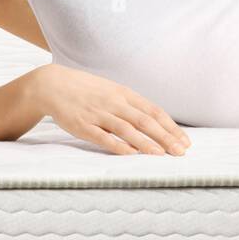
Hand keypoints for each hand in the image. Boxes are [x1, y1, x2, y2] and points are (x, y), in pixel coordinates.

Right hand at [31, 63, 191, 155]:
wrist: (53, 85)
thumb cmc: (87, 90)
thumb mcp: (112, 91)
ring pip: (127, 129)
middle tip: (180, 152)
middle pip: (145, 121)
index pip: (154, 111)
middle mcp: (115, 103)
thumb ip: (132, 105)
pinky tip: (131, 155)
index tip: (185, 141)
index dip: (171, 127)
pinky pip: (103, 137)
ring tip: (161, 155)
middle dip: (165, 137)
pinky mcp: (83, 125)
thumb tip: (155, 121)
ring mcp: (99, 114)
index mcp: (124, 94)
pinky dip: (118, 146)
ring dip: (146, 143)